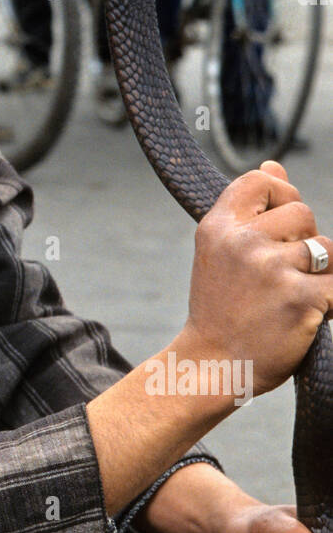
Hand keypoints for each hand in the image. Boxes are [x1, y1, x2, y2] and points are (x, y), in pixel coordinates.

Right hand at [179, 160, 332, 396]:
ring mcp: (273, 269)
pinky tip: (307, 313)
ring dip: (320, 271)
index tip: (276, 226)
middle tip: (282, 271)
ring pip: (325, 247)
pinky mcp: (302, 298)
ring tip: (293, 293)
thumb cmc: (219, 307)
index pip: (262, 181)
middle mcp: (243, 242)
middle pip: (302, 212)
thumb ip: (248, 208)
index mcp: (218, 227)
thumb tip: (275, 166)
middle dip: (303, 239)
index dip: (280, 196)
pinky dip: (330, 299)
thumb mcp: (219, 251)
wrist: (212, 366)